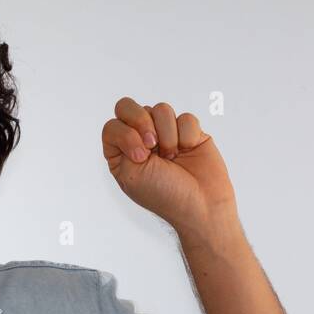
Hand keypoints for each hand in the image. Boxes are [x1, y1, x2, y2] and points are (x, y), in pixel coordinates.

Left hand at [102, 97, 237, 237]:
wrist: (200, 205)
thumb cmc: (165, 195)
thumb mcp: (129, 173)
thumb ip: (120, 141)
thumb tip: (141, 117)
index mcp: (123, 152)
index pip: (113, 125)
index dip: (126, 135)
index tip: (141, 157)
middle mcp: (142, 140)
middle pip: (130, 107)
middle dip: (142, 122)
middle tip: (153, 146)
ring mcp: (166, 134)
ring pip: (161, 109)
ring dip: (168, 136)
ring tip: (173, 157)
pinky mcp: (189, 132)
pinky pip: (186, 118)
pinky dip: (188, 136)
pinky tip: (189, 152)